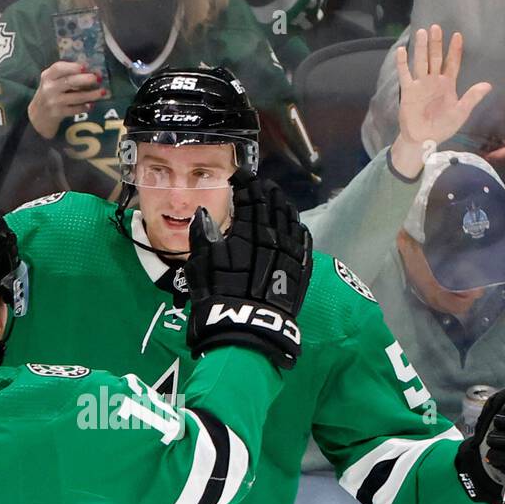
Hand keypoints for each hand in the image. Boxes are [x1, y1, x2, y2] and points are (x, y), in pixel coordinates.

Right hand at [27, 61, 106, 138]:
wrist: (38, 115)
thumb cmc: (50, 93)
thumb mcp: (52, 81)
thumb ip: (65, 75)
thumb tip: (90, 70)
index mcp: (47, 76)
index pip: (58, 68)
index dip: (72, 66)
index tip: (85, 66)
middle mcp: (49, 88)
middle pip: (69, 82)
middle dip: (85, 79)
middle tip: (97, 78)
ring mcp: (53, 101)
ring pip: (75, 97)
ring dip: (90, 95)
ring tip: (102, 92)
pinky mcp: (57, 113)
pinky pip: (74, 109)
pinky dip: (84, 107)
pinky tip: (92, 105)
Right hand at [184, 171, 311, 369]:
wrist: (247, 327)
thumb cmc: (218, 294)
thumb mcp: (200, 262)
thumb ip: (203, 233)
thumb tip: (204, 212)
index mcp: (249, 228)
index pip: (250, 195)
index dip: (244, 182)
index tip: (238, 176)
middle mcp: (274, 235)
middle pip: (273, 203)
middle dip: (265, 190)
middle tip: (258, 184)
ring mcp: (291, 252)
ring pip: (291, 219)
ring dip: (283, 206)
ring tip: (276, 199)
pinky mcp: (301, 270)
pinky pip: (304, 242)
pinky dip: (299, 229)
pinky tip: (296, 226)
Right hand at [393, 26, 491, 176]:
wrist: (424, 139)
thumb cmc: (443, 127)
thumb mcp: (460, 113)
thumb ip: (472, 98)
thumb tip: (488, 85)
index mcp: (447, 84)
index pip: (452, 63)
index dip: (455, 50)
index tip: (457, 36)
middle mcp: (434, 80)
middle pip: (435, 58)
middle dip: (436, 43)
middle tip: (436, 27)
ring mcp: (420, 84)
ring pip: (421, 62)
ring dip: (421, 48)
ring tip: (421, 32)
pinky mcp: (408, 91)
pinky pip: (405, 74)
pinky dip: (402, 63)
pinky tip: (401, 51)